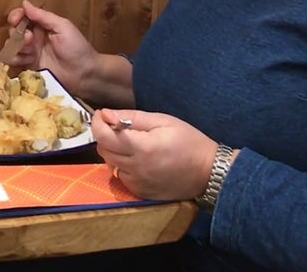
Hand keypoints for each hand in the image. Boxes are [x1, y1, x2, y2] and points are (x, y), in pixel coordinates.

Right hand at [5, 0, 99, 90]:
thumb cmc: (77, 47)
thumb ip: (43, 16)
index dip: (16, 16)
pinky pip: (14, 60)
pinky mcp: (29, 66)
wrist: (84, 74)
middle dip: (17, 33)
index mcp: (42, 25)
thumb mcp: (62, 27)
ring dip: (17, 46)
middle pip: (15, 30)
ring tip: (30, 51)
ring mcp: (31, 52)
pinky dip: (14, 58)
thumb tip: (24, 3)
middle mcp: (34, 37)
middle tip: (29, 39)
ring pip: (12, 45)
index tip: (15, 19)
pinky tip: (25, 60)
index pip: (23, 16)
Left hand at [92, 108, 217, 200]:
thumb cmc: (189, 141)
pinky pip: (121, 176)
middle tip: (117, 127)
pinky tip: (136, 159)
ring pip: (110, 164)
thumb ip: (132, 118)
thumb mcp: (163, 121)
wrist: (209, 172)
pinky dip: (122, 166)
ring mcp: (137, 183)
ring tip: (129, 143)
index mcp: (141, 148)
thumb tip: (106, 114)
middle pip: (103, 150)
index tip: (102, 114)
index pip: (103, 136)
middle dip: (105, 135)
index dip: (97, 123)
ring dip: (112, 151)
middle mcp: (135, 168)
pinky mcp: (140, 192)